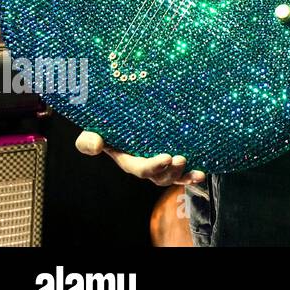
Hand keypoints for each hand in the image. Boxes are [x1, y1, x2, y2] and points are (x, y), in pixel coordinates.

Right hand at [75, 131, 204, 186]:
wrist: (124, 114)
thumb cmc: (107, 124)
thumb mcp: (93, 130)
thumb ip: (88, 140)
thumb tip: (96, 146)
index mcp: (128, 160)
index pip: (139, 168)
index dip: (152, 166)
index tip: (166, 158)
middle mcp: (145, 165)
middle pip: (158, 175)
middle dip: (170, 171)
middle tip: (180, 159)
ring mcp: (160, 163)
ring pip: (171, 176)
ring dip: (182, 174)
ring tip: (192, 167)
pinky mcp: (172, 158)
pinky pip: (183, 171)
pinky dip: (192, 176)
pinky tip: (200, 174)